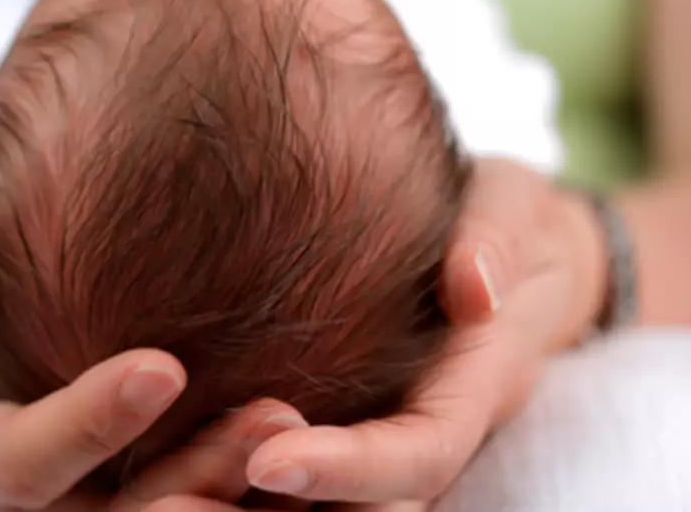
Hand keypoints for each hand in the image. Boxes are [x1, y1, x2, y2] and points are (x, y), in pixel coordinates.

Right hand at [0, 220, 309, 510]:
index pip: (19, 463)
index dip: (87, 425)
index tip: (163, 366)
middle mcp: (21, 495)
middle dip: (196, 472)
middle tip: (278, 419)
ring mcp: (73, 498)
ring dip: (237, 493)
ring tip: (307, 431)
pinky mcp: (113, 482)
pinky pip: (184, 500)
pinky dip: (247, 491)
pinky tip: (317, 446)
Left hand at [182, 158, 603, 508]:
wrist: (523, 249)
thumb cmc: (507, 217)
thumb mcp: (512, 208)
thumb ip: (496, 240)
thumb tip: (475, 290)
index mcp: (477, 384)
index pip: (421, 452)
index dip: (352, 467)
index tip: (270, 462)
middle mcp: (431, 424)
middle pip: (367, 504)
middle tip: (184, 500)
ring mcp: (393, 426)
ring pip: (333, 502)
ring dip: (256, 506)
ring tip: (167, 498)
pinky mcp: (358, 416)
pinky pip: (311, 470)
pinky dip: (248, 475)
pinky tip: (178, 465)